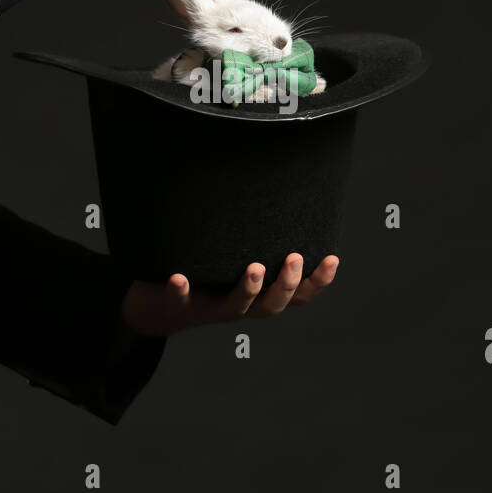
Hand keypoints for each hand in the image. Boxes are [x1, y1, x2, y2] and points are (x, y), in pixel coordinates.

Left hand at [121, 254, 338, 336]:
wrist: (158, 306)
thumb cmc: (207, 273)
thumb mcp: (236, 257)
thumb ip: (258, 237)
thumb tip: (279, 184)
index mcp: (260, 295)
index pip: (298, 295)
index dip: (318, 281)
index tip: (332, 258)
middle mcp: (241, 306)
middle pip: (272, 304)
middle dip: (286, 283)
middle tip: (293, 257)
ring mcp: (211, 308)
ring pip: (236, 306)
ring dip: (247, 289)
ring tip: (255, 267)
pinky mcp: (179, 306)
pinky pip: (181, 300)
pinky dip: (181, 290)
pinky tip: (179, 276)